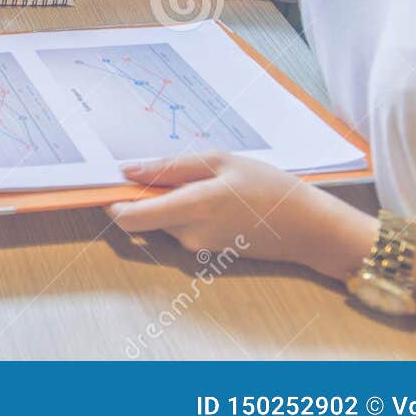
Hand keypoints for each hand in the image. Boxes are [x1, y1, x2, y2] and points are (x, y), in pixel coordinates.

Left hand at [106, 153, 374, 276]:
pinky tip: (213, 197)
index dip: (112, 201)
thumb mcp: (220, 162)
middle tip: (165, 169)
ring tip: (202, 180)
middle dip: (144, 194)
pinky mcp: (206, 253)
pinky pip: (181, 228)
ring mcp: (197, 248)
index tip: (108, 182)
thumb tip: (128, 171)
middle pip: (143, 216)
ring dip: (168, 201)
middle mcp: (188, 235)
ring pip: (162, 220)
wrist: (308, 227)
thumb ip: (170, 167)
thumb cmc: (268, 187)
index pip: (129, 218)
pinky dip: (185, 211)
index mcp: (191, 208)